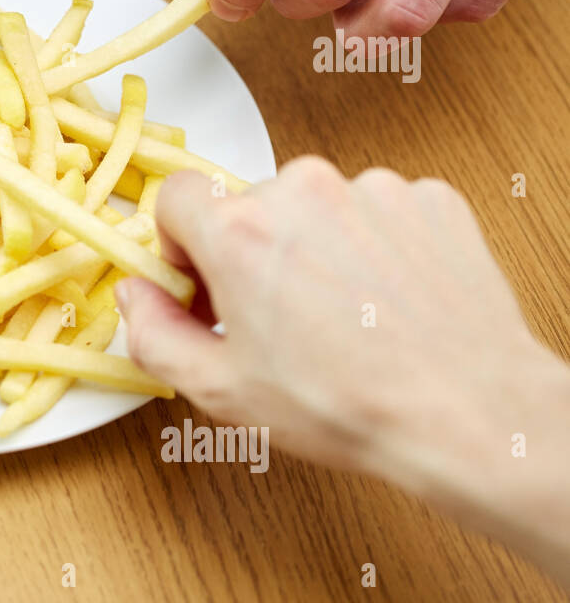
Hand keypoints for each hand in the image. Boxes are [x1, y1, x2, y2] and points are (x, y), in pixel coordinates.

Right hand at [116, 158, 569, 580]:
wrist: (467, 412)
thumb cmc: (348, 404)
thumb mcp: (221, 390)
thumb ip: (154, 334)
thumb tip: (136, 296)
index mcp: (239, 231)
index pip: (176, 196)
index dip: (180, 243)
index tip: (202, 281)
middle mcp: (303, 192)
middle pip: (249, 205)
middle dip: (252, 252)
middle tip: (277, 319)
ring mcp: (372, 190)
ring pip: (316, 208)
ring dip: (315, 248)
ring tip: (342, 316)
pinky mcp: (427, 199)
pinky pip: (376, 210)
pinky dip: (373, 246)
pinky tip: (384, 301)